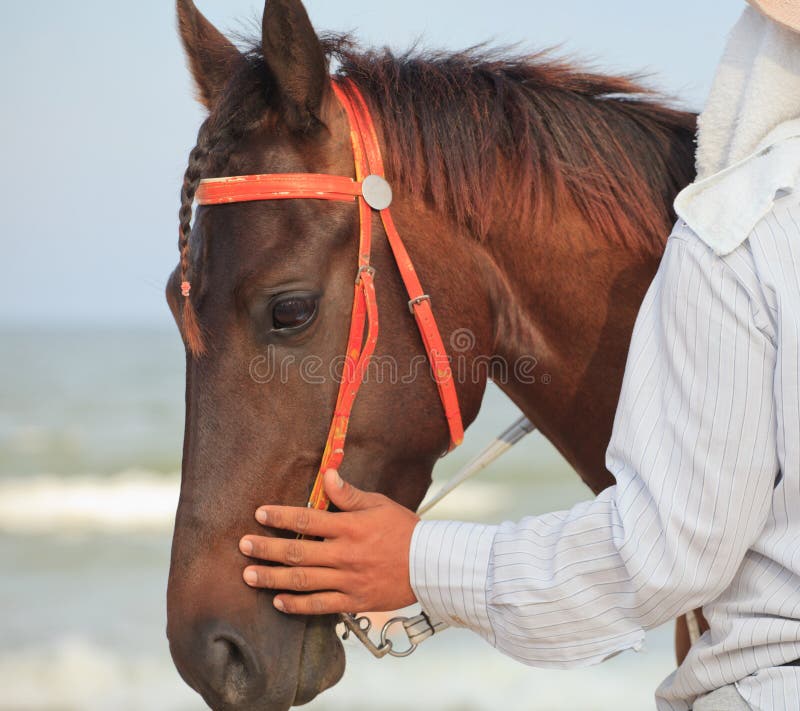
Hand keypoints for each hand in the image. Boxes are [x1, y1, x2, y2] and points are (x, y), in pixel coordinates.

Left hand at [239, 469, 419, 614]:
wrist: (430, 565)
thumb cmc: (404, 530)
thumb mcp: (379, 504)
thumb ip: (349, 494)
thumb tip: (327, 476)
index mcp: (350, 527)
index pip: (308, 519)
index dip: (281, 516)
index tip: (260, 514)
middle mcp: (345, 554)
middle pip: (297, 552)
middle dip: (266, 548)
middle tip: (243, 546)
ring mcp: (348, 580)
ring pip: (302, 580)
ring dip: (272, 578)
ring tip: (249, 575)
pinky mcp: (354, 601)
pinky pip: (320, 606)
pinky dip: (297, 605)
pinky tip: (279, 602)